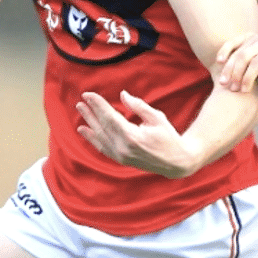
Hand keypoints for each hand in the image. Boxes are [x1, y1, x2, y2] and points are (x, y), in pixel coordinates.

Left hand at [76, 90, 199, 178]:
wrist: (177, 162)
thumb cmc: (169, 137)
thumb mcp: (157, 118)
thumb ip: (138, 106)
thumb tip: (123, 95)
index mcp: (132, 136)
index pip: (109, 117)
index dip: (98, 105)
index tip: (88, 94)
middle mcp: (123, 148)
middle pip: (102, 127)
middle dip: (91, 112)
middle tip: (81, 101)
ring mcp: (121, 156)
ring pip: (100, 138)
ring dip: (89, 123)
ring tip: (81, 111)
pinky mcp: (122, 161)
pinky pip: (103, 148)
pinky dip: (93, 139)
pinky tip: (85, 131)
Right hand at [216, 33, 257, 103]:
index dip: (249, 77)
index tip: (244, 91)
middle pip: (245, 56)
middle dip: (236, 74)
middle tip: (232, 89)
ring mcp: (254, 38)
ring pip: (237, 51)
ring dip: (228, 67)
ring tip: (223, 83)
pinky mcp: (245, 37)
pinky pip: (232, 42)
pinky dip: (224, 50)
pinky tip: (218, 62)